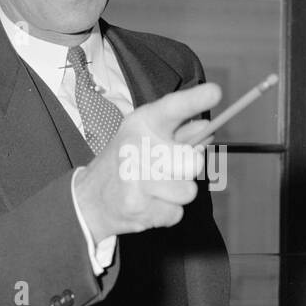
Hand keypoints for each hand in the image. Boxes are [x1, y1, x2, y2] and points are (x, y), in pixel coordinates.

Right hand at [75, 83, 219, 239]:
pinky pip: (175, 213)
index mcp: (141, 124)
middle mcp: (136, 146)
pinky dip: (165, 213)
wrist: (90, 200)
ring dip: (177, 195)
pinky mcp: (136, 206)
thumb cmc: (126, 164)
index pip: (171, 108)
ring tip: (155, 190)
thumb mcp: (147, 140)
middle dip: (189, 171)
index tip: (215, 92)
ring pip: (187, 192)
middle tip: (169, 171)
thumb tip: (207, 127)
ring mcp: (135, 177)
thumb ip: (180, 133)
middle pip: (192, 163)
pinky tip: (146, 204)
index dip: (194, 100)